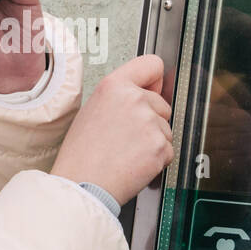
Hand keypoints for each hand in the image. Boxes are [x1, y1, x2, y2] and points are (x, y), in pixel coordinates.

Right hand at [51, 55, 173, 204]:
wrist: (82, 184)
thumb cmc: (82, 153)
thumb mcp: (93, 109)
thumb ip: (121, 96)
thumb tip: (147, 93)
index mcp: (115, 85)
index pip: (152, 64)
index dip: (154, 80)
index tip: (152, 89)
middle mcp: (135, 99)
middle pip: (162, 104)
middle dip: (151, 120)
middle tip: (126, 137)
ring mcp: (150, 123)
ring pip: (166, 129)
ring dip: (153, 142)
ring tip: (126, 152)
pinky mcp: (160, 147)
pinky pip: (168, 151)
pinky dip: (156, 160)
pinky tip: (134, 163)